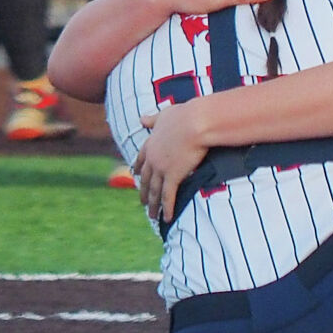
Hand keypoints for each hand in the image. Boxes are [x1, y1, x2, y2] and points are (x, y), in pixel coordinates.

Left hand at [135, 96, 212, 223]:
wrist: (196, 122)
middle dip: (143, 192)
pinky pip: (168, 196)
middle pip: (145, 179)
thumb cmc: (186, 114)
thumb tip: (142, 119)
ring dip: (152, 205)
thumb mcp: (166, 114)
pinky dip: (167, 208)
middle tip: (142, 202)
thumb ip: (153, 119)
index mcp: (151, 143)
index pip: (141, 159)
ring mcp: (161, 168)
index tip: (135, 175)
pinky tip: (167, 218)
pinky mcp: (173, 176)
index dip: (139, 168)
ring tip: (151, 216)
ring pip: (154, 191)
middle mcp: (153, 158)